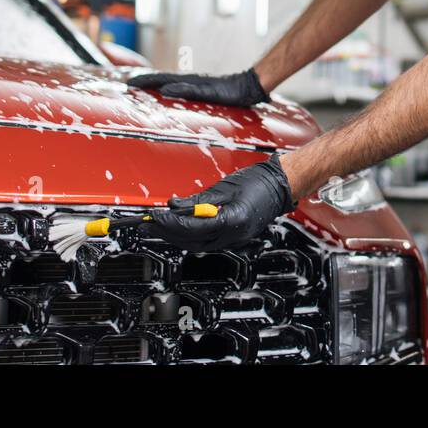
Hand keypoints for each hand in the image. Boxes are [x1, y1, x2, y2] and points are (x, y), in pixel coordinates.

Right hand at [128, 67, 268, 106]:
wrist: (247, 87)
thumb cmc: (230, 92)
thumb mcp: (209, 93)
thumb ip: (188, 90)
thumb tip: (165, 89)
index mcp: (188, 81)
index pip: (160, 79)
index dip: (144, 81)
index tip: (129, 83)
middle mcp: (188, 80)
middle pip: (161, 79)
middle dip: (145, 81)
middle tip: (129, 84)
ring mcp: (194, 84)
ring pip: (168, 82)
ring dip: (154, 84)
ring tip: (141, 87)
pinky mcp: (200, 88)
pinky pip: (177, 87)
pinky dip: (166, 88)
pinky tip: (167, 93)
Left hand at [139, 155, 296, 251]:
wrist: (280, 186)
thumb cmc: (259, 182)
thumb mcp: (225, 187)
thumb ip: (198, 199)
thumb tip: (175, 205)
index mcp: (233, 221)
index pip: (193, 227)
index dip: (170, 223)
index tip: (154, 217)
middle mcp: (233, 236)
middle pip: (191, 240)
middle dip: (166, 233)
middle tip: (146, 225)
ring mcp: (234, 240)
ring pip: (196, 244)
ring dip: (174, 236)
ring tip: (156, 227)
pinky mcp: (232, 238)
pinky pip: (205, 241)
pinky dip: (188, 235)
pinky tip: (178, 227)